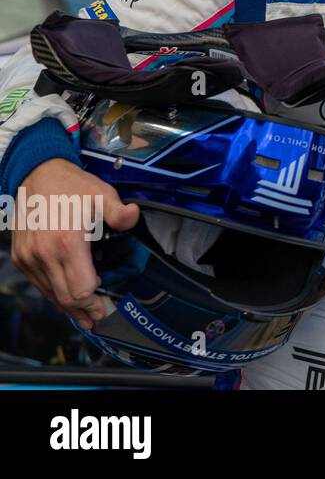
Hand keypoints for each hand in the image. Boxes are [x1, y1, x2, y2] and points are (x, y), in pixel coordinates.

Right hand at [11, 159, 139, 329]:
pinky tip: (65, 297)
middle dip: (84, 311)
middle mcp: (44, 255)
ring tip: (84, 314)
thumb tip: (134, 215)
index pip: (80, 289)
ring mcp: (29, 258)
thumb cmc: (72, 185)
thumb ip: (118, 211)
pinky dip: (53, 294)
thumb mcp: (101, 194)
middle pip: (65, 297)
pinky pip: (38, 284)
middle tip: (98, 318)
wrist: (36, 174)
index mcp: (67, 243)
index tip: (107, 309)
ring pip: (50, 294)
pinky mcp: (20, 257)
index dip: (95, 304)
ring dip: (68, 306)